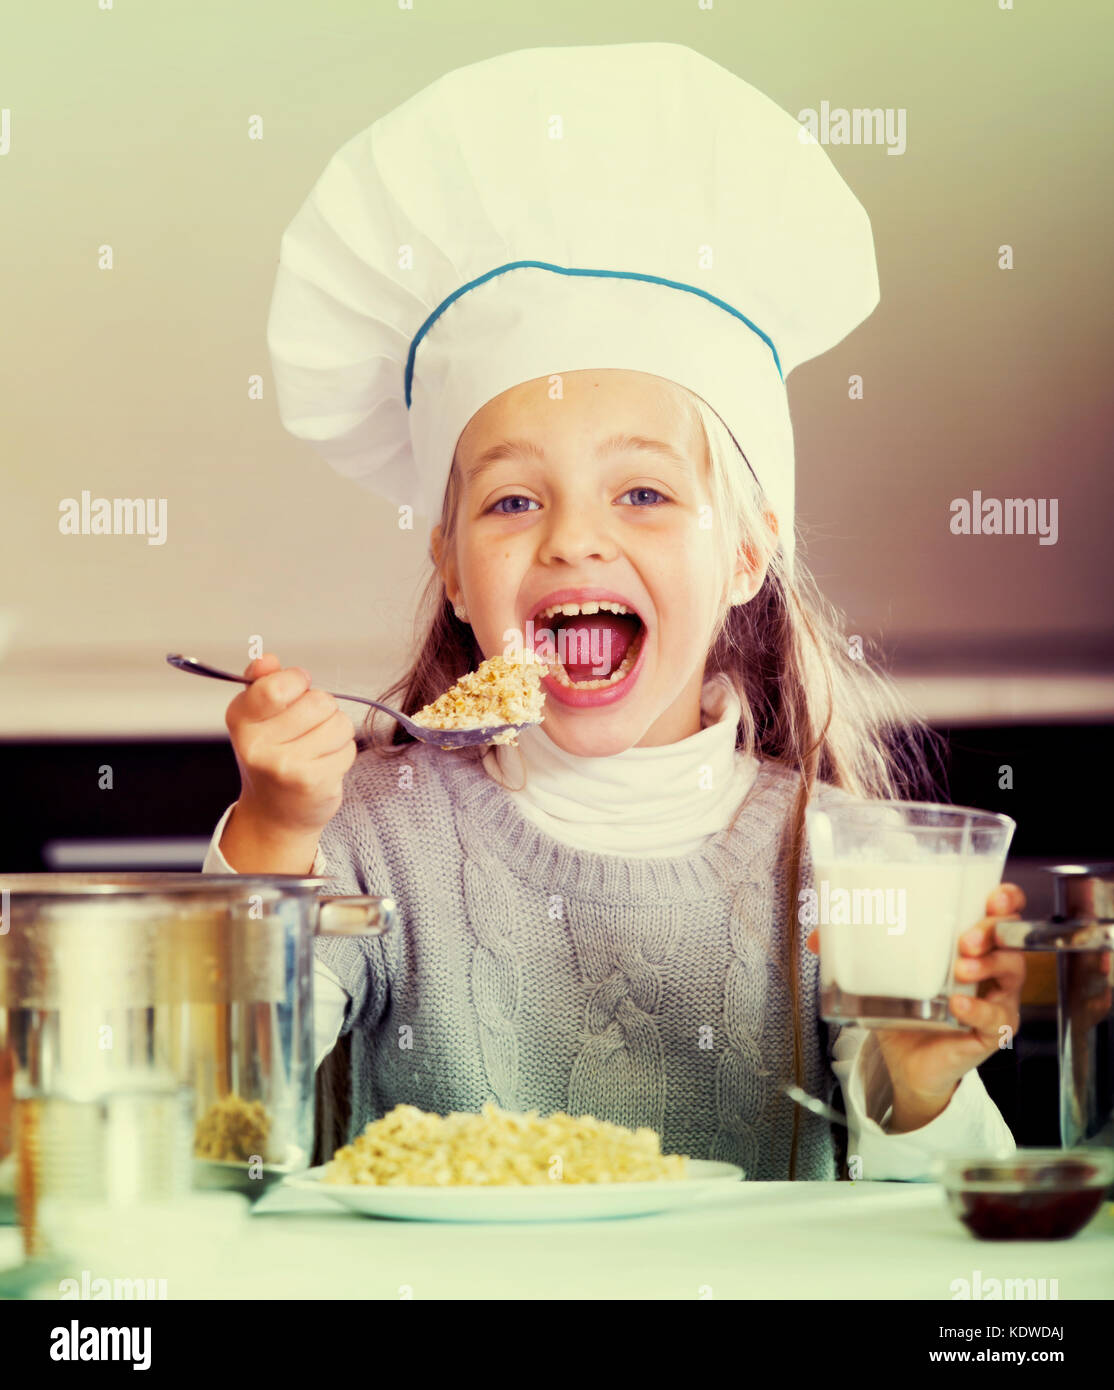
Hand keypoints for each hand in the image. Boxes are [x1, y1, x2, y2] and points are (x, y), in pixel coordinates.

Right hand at [224, 652, 357, 838]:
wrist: (274, 815)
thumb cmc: (271, 756)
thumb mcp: (257, 718)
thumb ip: (264, 683)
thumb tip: (267, 659)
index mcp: (241, 718)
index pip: (277, 684)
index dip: (298, 680)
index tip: (298, 689)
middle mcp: (257, 744)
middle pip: (320, 701)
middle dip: (323, 710)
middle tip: (307, 729)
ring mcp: (284, 766)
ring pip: (339, 723)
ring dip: (335, 733)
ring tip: (316, 749)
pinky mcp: (312, 782)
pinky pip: (348, 748)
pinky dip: (342, 755)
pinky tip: (322, 766)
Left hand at [806, 883, 1027, 1130]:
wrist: (907, 1063)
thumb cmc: (905, 1011)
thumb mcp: (882, 975)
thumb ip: (853, 951)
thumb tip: (818, 937)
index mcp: (971, 944)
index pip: (1001, 911)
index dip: (1004, 899)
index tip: (991, 893)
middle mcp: (991, 968)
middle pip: (1010, 937)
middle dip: (991, 930)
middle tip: (964, 939)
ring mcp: (996, 1000)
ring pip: (1012, 972)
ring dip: (987, 965)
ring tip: (959, 968)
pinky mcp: (992, 1032)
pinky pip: (996, 1018)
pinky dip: (978, 1009)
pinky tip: (958, 1005)